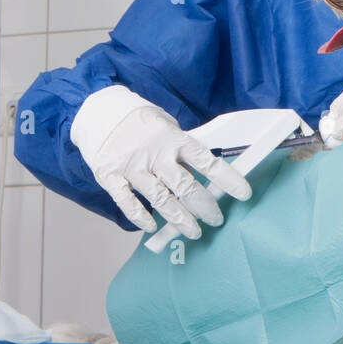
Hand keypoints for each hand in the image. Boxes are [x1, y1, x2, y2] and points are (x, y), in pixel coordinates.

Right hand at [70, 85, 250, 235]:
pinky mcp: (110, 176)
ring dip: (179, 219)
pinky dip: (140, 217)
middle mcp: (156, 154)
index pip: (207, 161)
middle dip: (205, 207)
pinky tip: (152, 227)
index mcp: (174, 139)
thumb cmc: (140, 122)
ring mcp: (133, 166)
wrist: (98, 111)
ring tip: (193, 231)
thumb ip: (182, 148)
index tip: (244, 193)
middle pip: (186, 186)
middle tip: (216, 219)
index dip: (228, 179)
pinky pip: (128, 202)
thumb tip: (207, 169)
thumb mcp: (167, 126)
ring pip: (160, 199)